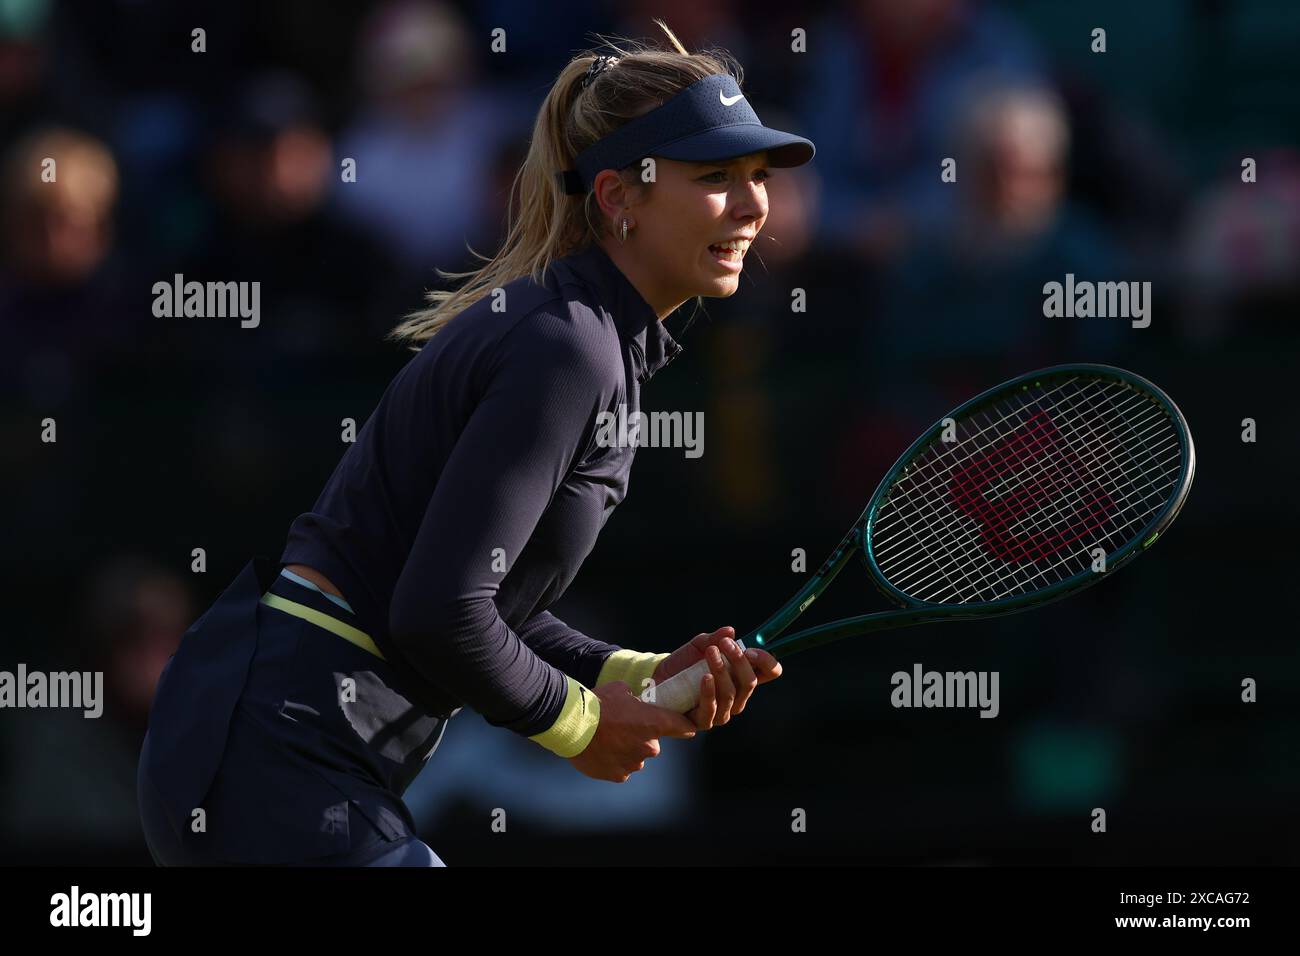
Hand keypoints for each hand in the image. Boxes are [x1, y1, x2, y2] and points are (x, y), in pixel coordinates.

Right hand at [568, 681, 697, 782]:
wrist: (572, 723)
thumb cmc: (597, 702)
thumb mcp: (620, 689)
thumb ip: (634, 698)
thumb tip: (634, 701)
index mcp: (655, 723)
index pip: (684, 727)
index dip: (682, 726)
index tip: (683, 727)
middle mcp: (649, 747)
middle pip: (652, 743)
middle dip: (640, 737)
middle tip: (621, 727)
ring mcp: (634, 763)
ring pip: (635, 757)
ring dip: (625, 749)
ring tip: (605, 738)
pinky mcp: (618, 775)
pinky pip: (620, 768)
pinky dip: (613, 761)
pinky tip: (599, 750)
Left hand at [652, 626, 781, 729]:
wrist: (658, 678)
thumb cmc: (684, 664)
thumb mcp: (699, 646)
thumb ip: (715, 638)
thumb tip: (730, 631)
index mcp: (742, 677)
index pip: (769, 672)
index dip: (766, 661)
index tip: (751, 648)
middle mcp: (737, 697)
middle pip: (750, 682)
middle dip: (740, 661)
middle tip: (726, 644)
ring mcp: (722, 711)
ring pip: (731, 693)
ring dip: (721, 670)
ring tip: (710, 653)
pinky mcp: (704, 721)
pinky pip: (712, 708)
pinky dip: (709, 691)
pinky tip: (705, 677)